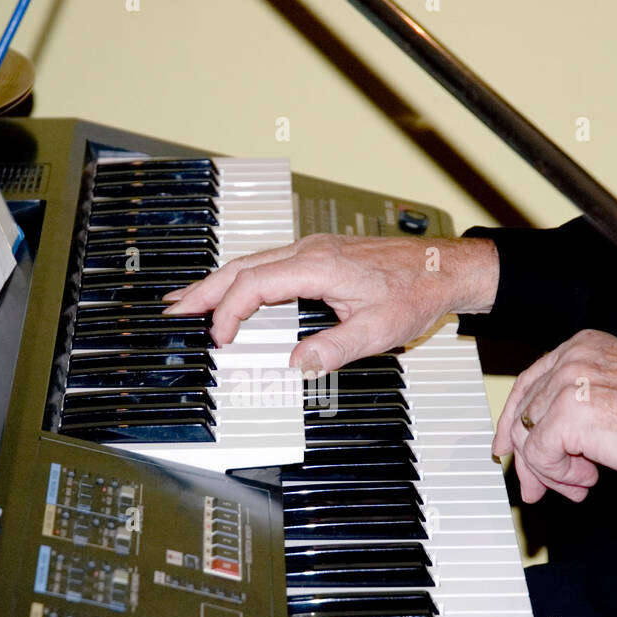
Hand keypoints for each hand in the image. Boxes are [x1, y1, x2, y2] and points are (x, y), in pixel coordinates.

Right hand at [163, 234, 498, 376]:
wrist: (445, 267)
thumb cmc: (416, 291)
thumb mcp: (378, 330)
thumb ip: (334, 348)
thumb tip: (296, 365)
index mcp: (317, 265)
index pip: (255, 285)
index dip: (230, 313)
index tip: (220, 340)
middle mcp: (309, 251)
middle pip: (241, 267)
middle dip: (202, 290)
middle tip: (171, 311)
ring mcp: (312, 251)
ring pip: (251, 263)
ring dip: (217, 282)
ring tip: (186, 301)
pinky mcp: (318, 257)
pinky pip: (267, 264)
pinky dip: (240, 279)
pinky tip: (232, 289)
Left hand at [495, 329, 616, 502]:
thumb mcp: (616, 396)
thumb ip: (577, 409)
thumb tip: (546, 444)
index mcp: (583, 348)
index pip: (529, 383)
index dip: (513, 420)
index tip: (507, 447)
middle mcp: (571, 359)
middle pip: (524, 414)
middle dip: (530, 458)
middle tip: (537, 487)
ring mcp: (567, 384)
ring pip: (529, 437)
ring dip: (552, 471)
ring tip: (581, 483)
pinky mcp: (568, 414)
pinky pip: (541, 455)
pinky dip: (559, 475)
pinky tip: (588, 479)